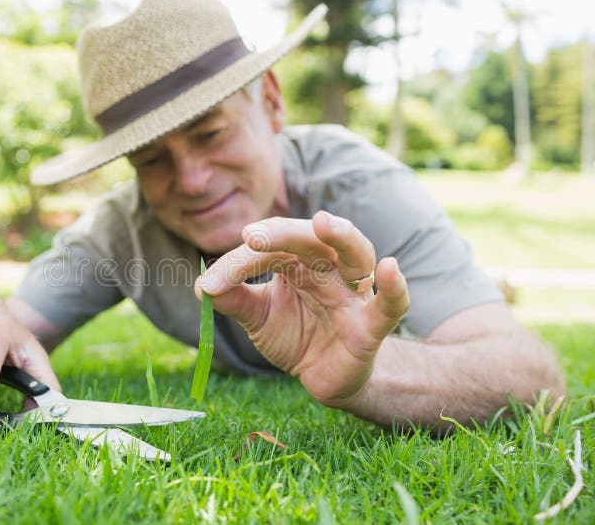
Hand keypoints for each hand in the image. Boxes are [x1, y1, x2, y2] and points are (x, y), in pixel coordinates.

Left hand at [196, 211, 408, 406]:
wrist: (325, 377)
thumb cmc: (296, 334)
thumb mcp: (259, 316)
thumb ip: (233, 299)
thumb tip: (203, 285)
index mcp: (299, 260)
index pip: (271, 249)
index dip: (241, 262)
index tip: (214, 282)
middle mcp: (329, 268)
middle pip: (312, 239)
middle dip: (284, 233)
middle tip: (252, 237)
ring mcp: (353, 294)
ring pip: (356, 254)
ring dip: (342, 236)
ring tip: (323, 222)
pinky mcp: (372, 326)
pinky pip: (390, 305)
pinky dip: (395, 287)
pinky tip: (390, 268)